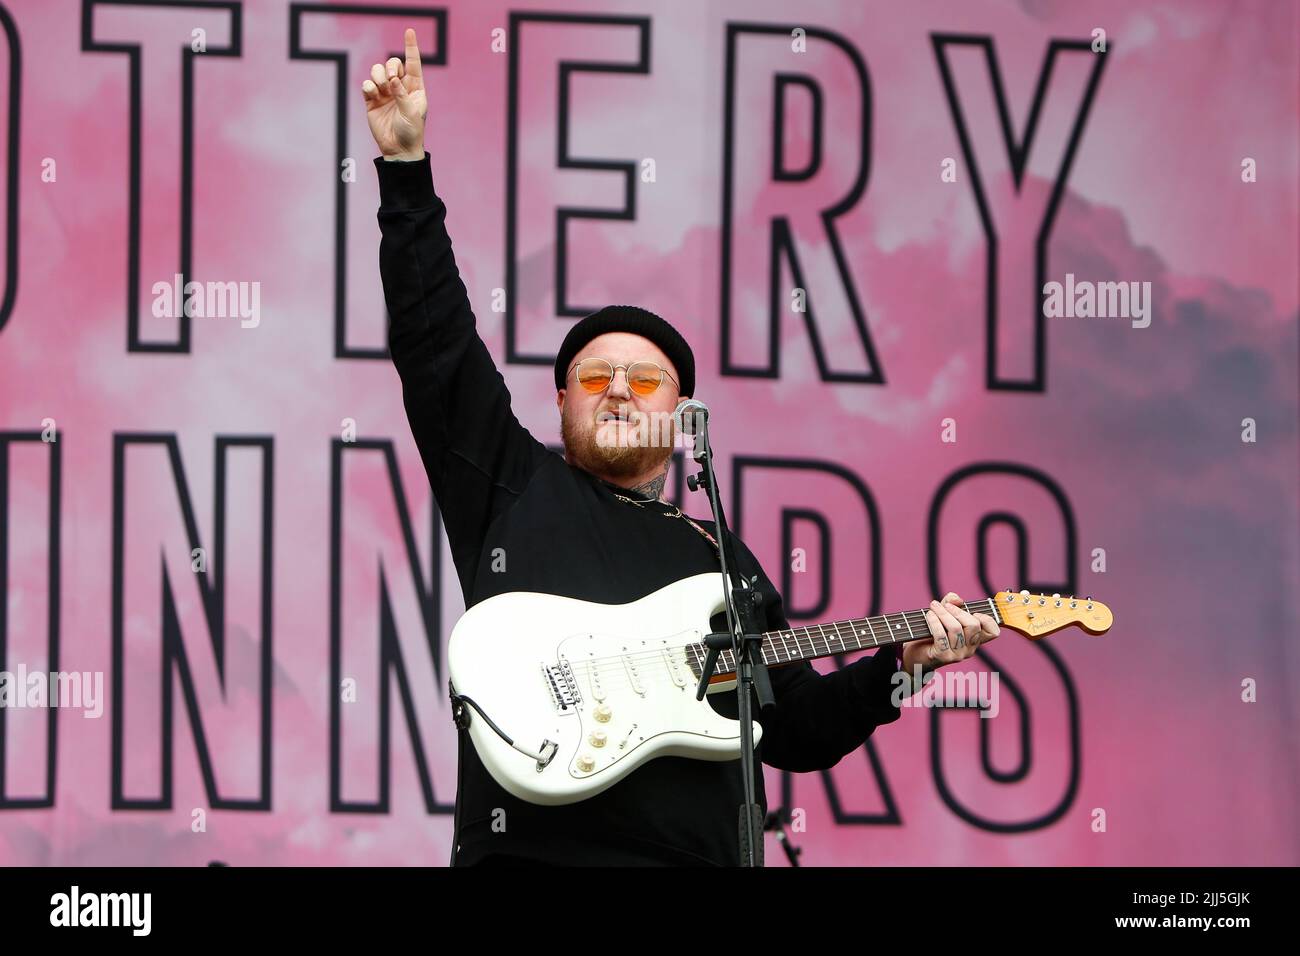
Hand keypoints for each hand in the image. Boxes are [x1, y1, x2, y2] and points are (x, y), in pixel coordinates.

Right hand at [361, 27, 426, 159]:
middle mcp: (400, 87)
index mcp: (415, 88)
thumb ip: (402, 95)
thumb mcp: (411, 113)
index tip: (409, 31)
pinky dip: (369, 87)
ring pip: (377, 71)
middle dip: (389, 67)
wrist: (399, 150)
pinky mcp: (372, 100)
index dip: (411, 47)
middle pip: (392, 64)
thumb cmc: (411, 132)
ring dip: (378, 76)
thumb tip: (392, 80)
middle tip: (390, 80)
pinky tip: (373, 96)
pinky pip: (367, 85)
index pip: (413, 64)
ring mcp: (385, 93)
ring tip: (381, 90)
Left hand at [901, 592, 999, 675]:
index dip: (987, 619)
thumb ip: (952, 603)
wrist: (916, 653)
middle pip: (973, 625)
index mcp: (975, 639)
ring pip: (956, 629)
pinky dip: (934, 622)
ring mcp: (958, 654)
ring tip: (933, 607)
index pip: (993, 632)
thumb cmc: (933, 632)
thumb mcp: (944, 614)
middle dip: (957, 611)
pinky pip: (941, 636)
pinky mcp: (944, 657)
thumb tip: (957, 599)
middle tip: (944, 605)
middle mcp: (970, 649)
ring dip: (943, 614)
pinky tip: (929, 615)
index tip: (974, 612)